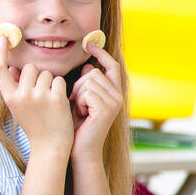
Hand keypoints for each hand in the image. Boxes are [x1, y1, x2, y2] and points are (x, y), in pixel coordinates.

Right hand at [0, 35, 72, 155]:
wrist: (50, 146)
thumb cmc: (36, 124)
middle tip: (41, 94)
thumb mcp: (19, 107)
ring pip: (46, 73)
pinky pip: (59, 80)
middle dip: (38, 75)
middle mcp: (21, 95)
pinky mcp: (55, 98)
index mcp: (9, 97)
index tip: (5, 38)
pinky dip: (62, 88)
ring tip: (50, 101)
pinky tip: (60, 103)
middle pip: (29, 68)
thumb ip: (15, 87)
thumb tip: (14, 66)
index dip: (1, 52)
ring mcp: (38, 96)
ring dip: (51, 82)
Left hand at [69, 42, 125, 161]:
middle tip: (76, 103)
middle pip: (94, 73)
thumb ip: (86, 84)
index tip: (89, 44)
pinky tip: (81, 114)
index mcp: (115, 93)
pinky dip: (78, 102)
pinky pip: (87, 93)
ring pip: (88, 82)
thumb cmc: (77, 126)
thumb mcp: (81, 100)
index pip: (112, 66)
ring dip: (77, 95)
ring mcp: (114, 103)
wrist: (80, 149)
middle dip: (78, 85)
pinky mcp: (106, 110)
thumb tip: (87, 66)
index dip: (101, 54)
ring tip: (79, 110)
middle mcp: (118, 96)